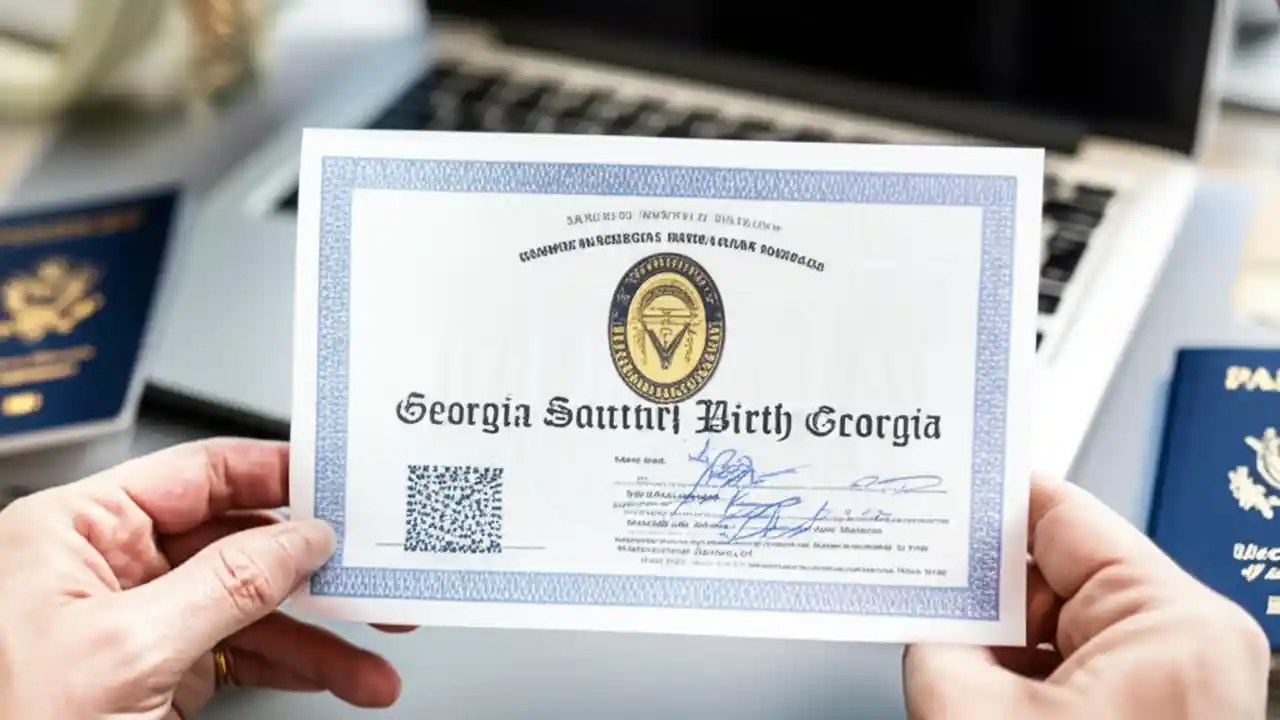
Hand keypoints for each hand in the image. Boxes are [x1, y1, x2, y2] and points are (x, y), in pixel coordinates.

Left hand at [0, 438, 408, 718]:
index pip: (198, 475)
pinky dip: (298, 666)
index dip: (277, 474)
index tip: (341, 484)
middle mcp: (107, 568)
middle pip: (240, 543)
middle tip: (373, 575)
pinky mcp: (160, 672)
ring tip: (369, 660)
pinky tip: (337, 676)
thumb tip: (300, 539)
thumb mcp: (129, 650)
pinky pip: (246, 651)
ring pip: (253, 606)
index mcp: (76, 531)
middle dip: (315, 571)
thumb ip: (225, 583)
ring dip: (319, 635)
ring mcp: (138, 621)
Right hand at [903, 474, 1270, 718]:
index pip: (1060, 513)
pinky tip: (983, 692)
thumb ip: (933, 644)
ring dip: (1000, 640)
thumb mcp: (967, 713)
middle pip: (1058, 573)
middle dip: (983, 585)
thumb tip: (925, 622)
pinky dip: (1028, 679)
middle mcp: (1193, 648)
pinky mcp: (1168, 717)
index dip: (983, 496)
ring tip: (948, 657)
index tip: (937, 482)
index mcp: (1173, 627)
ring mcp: (1186, 688)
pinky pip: (1083, 673)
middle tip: (916, 585)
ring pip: (1065, 628)